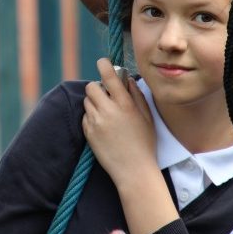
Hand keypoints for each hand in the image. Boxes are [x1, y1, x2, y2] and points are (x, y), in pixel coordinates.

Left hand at [82, 58, 157, 182]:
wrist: (133, 171)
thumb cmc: (144, 143)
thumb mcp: (147, 117)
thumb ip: (137, 96)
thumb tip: (127, 79)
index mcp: (125, 105)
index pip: (109, 76)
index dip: (104, 65)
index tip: (102, 62)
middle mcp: (108, 111)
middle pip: (91, 87)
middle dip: (97, 88)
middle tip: (106, 96)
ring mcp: (96, 122)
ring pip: (87, 102)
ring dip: (94, 103)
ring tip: (106, 114)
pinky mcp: (88, 133)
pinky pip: (85, 117)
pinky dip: (91, 118)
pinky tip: (103, 128)